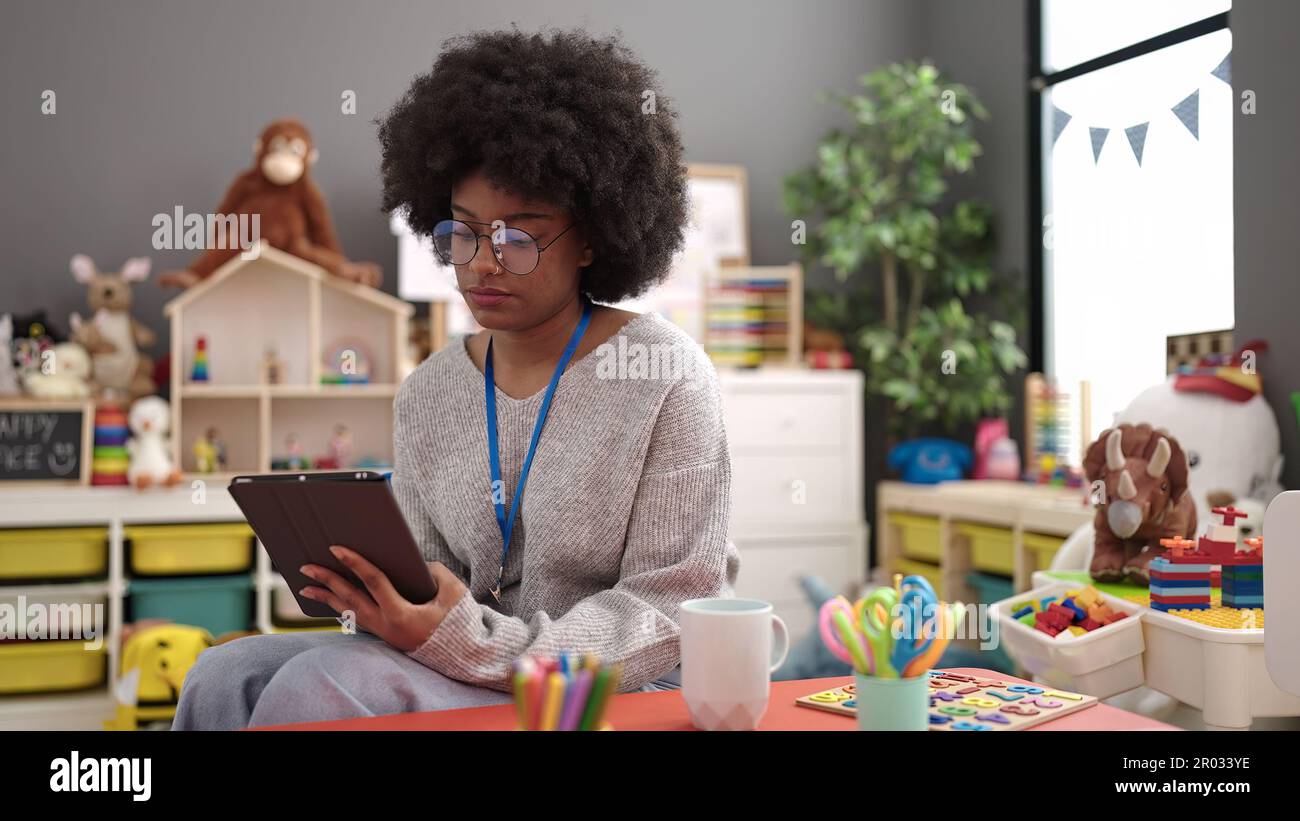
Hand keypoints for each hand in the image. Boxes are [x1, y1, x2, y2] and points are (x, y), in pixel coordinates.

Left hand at [300, 546, 468, 652]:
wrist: (459, 655)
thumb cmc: (457, 623)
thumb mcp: (453, 593)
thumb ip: (435, 573)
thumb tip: (417, 564)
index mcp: (400, 614)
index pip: (373, 582)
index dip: (354, 563)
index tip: (335, 548)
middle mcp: (385, 625)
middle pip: (349, 599)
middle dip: (327, 581)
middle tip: (305, 567)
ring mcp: (382, 632)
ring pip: (347, 612)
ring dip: (326, 598)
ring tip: (305, 588)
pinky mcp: (383, 634)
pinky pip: (355, 619)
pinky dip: (340, 608)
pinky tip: (329, 600)